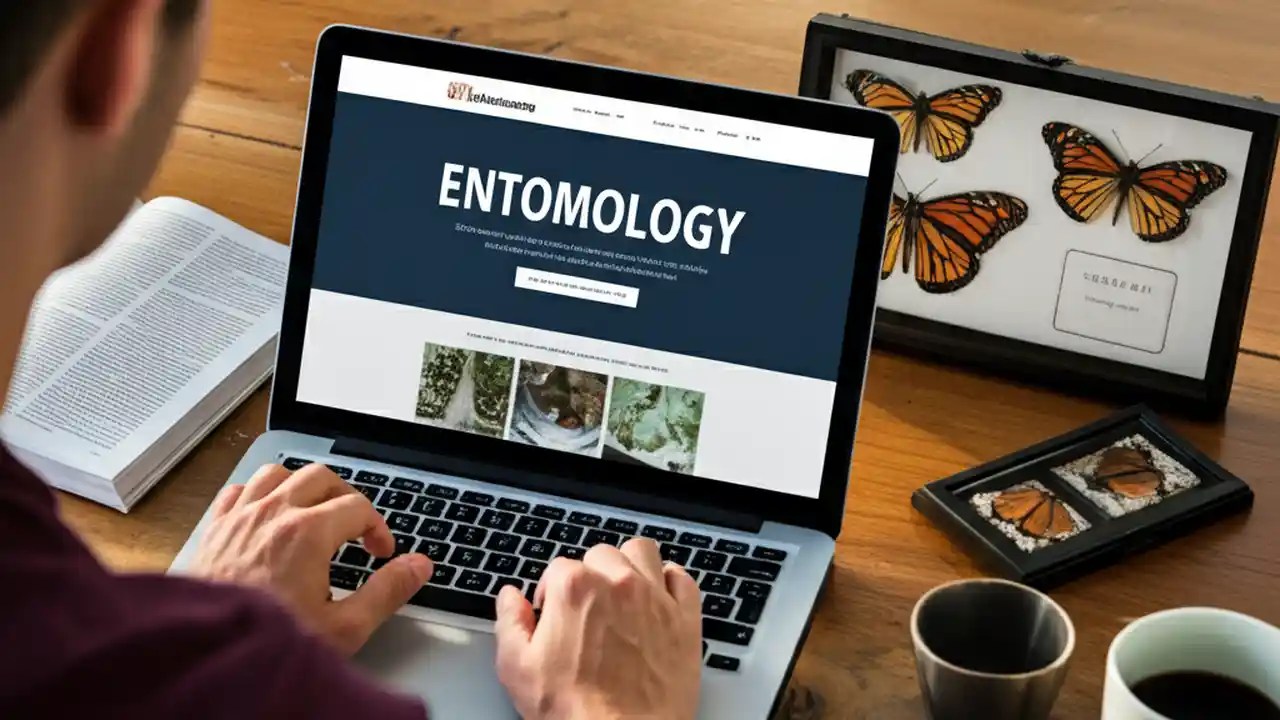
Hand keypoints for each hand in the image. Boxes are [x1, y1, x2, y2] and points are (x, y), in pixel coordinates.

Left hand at [191, 463, 432, 654]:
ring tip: (313, 509)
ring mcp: (239, 519)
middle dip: (345, 497)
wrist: (211, 660)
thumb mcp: (344, 627)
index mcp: (308, 533)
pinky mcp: (214, 530)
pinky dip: (258, 494)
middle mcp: (273, 515)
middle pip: (320, 477)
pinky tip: (266, 513)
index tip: (380, 552)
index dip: (378, 528)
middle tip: (354, 525)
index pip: (358, 507)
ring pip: (277, 473)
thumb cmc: (269, 645)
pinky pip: (239, 490)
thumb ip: (387, 591)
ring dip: (301, 486)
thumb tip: (417, 566)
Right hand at [494, 538, 702, 719]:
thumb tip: (509, 597)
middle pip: (600, 555)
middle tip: (586, 608)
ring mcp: (655, 598)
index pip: (558, 568)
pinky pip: (682, 579)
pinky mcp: (685, 618)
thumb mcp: (518, 669)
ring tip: (621, 592)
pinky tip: (657, 598)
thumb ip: (511, 623)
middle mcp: (617, 583)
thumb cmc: (575, 711)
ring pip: (642, 552)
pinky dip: (669, 582)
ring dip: (629, 565)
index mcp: (574, 589)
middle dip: (589, 575)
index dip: (551, 594)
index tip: (553, 615)